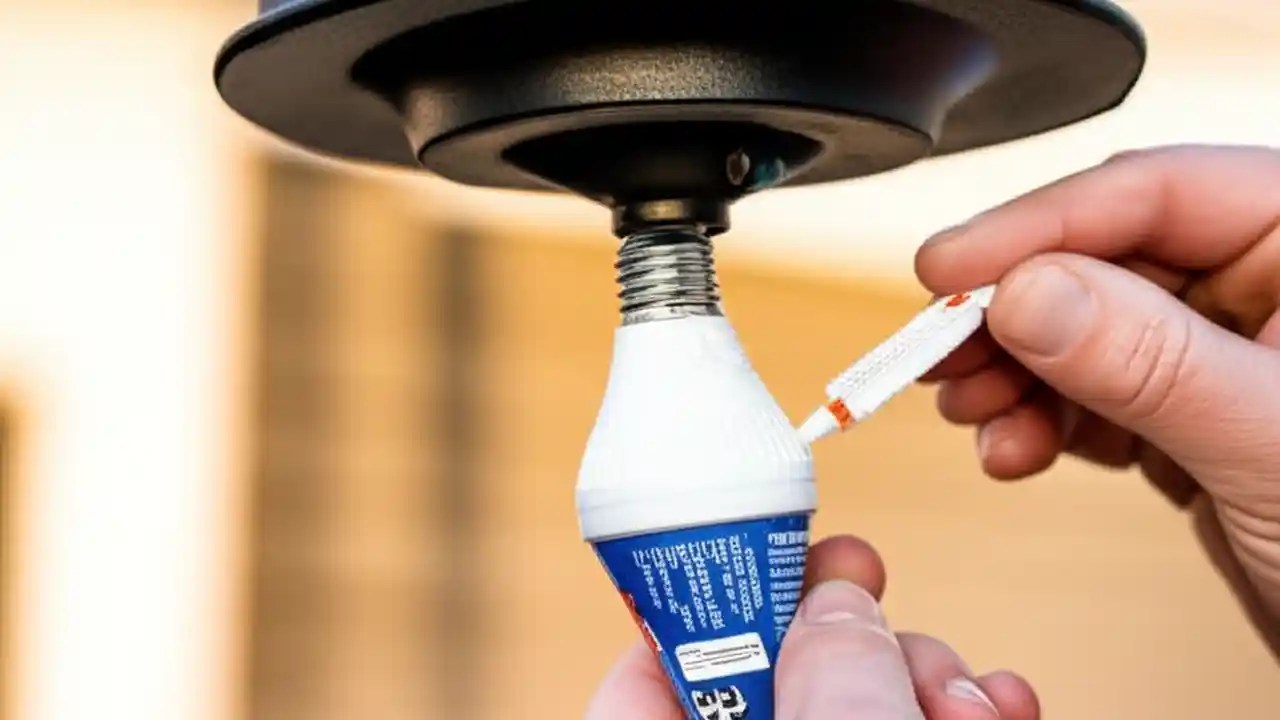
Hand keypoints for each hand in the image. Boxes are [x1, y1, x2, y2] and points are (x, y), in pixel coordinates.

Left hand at [586, 535, 1038, 718]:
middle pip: (779, 677)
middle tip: (882, 601)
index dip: (707, 606)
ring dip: (929, 679)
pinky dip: (965, 714)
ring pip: (864, 704)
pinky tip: (1002, 705)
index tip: (777, 562)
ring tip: (971, 697)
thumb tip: (838, 605)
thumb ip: (828, 677)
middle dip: (855, 635)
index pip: (646, 677)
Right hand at [914, 144, 1279, 653]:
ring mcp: (1231, 352)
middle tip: (939, 349)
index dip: (1037, 226)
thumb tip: (1027, 292)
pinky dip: (1041, 420)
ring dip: (1013, 372)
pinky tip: (1015, 445)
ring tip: (971, 407)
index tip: (949, 268)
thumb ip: (1150, 362)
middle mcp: (1275, 286)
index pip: (1159, 194)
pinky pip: (1095, 394)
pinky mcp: (1198, 416)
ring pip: (1086, 329)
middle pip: (1104, 261)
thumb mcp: (1273, 445)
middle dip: (1011, 313)